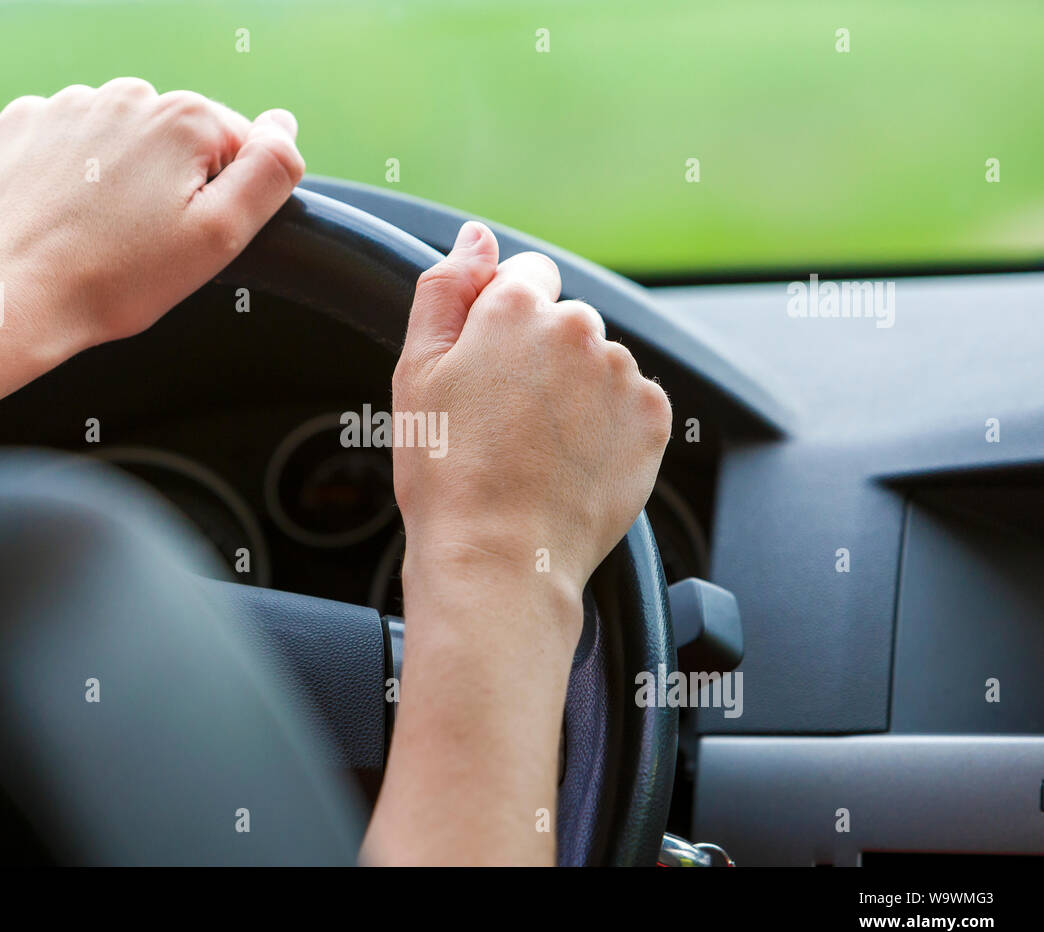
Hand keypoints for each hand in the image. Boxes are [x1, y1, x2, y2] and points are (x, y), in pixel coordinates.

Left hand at [0, 81, 303, 490]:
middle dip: (174, 184)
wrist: (14, 297)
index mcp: (185, 118)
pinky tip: (68, 212)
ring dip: (124, 176)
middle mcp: (128, 95)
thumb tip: (285, 126)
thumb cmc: (117, 279)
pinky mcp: (24, 124)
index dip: (223, 200)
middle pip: (180, 140)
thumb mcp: (220, 236)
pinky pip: (71, 139)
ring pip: (124, 138)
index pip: (238, 148)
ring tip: (103, 232)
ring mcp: (70, 105)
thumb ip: (269, 173)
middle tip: (146, 242)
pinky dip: (75, 171)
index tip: (188, 236)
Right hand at [393, 220, 671, 632]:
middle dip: (541, 357)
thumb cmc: (447, 472)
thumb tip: (476, 238)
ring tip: (537, 449)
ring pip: (598, 365)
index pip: (525, 276)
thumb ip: (445, 289)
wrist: (500, 556)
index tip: (488, 370)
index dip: (501, 321)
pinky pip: (629, 404)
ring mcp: (623, 374)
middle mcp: (581, 328)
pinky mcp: (652, 419)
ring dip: (576, 392)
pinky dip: (606, 426)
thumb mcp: (416, 371)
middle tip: (505, 420)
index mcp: (519, 306)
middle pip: (565, 322)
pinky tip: (570, 461)